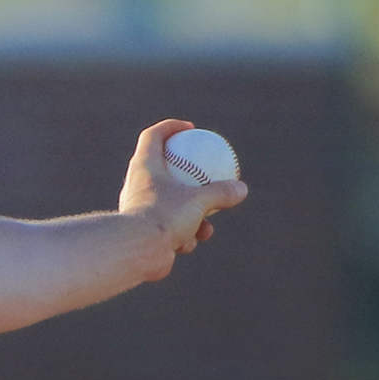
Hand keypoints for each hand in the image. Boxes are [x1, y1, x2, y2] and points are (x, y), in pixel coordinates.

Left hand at [117, 119, 248, 278]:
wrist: (137, 251)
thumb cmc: (164, 216)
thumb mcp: (199, 201)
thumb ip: (221, 192)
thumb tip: (241, 189)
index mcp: (144, 167)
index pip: (153, 136)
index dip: (170, 128)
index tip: (190, 129)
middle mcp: (138, 185)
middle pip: (163, 170)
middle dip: (189, 176)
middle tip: (207, 177)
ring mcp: (141, 208)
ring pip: (173, 205)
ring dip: (194, 216)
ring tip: (206, 227)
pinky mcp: (145, 231)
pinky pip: (170, 229)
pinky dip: (183, 236)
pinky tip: (189, 244)